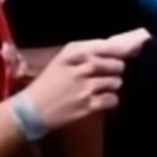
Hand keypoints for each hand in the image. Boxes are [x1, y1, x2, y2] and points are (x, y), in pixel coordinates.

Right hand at [23, 29, 149, 131]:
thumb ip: (84, 53)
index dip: (117, 49)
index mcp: (69, 56)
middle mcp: (78, 70)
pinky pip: (111, 99)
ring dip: (115, 83)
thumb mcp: (60, 61)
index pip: (101, 47)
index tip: (125, 51)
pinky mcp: (86, 106)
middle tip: (115, 70)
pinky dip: (112, 99)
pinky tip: (105, 98)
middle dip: (117, 67)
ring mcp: (83, 89)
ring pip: (114, 81)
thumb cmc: (47, 84)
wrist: (30, 110)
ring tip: (108, 85)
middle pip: (112, 64)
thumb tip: (113, 46)